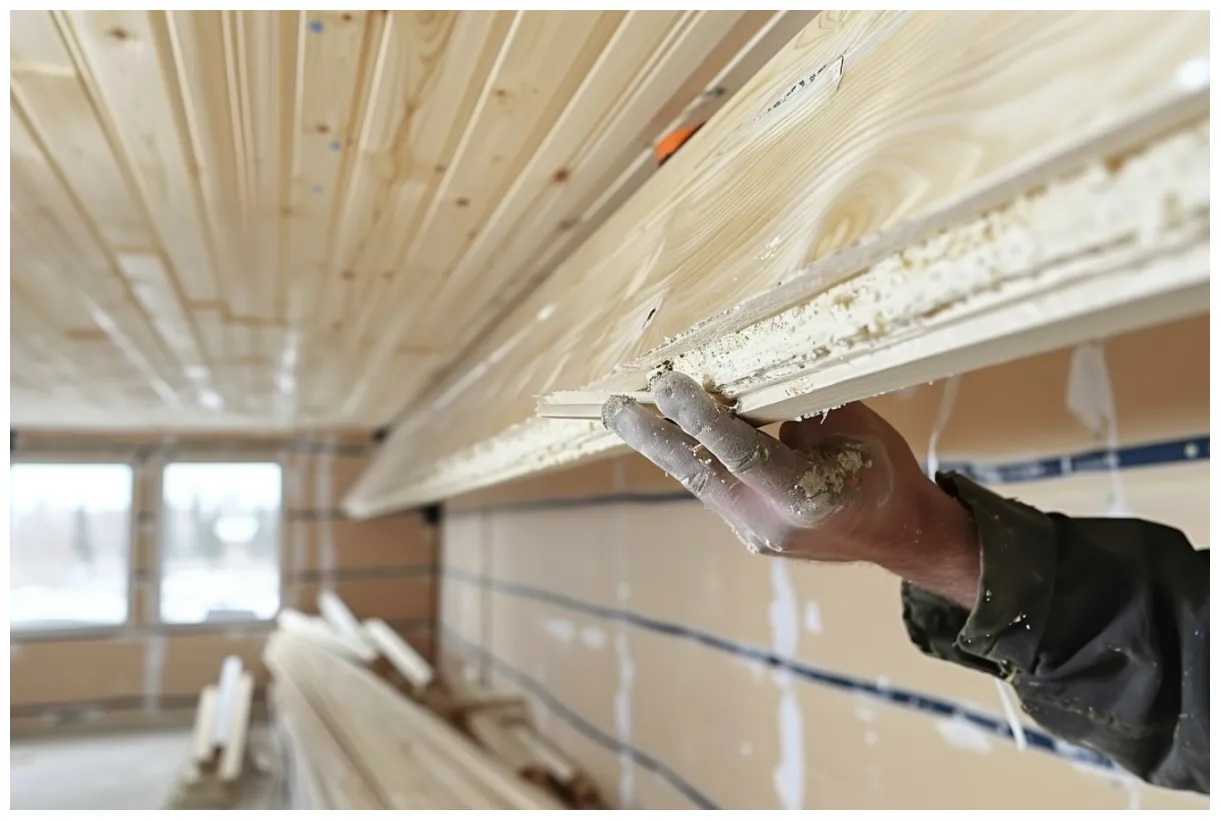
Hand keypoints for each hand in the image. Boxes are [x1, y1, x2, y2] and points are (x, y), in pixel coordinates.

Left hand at [601, 371, 980, 606]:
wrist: (898, 536)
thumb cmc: (883, 472)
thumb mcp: (858, 426)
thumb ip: (804, 403)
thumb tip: (754, 368)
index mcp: (807, 498)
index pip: (741, 453)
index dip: (700, 417)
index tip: (667, 383)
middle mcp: (772, 523)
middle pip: (699, 474)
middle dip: (652, 437)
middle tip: (615, 406)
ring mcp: (755, 534)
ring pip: (699, 481)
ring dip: (664, 444)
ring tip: (626, 412)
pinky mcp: (748, 533)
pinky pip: (713, 488)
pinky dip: (692, 457)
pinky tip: (666, 430)